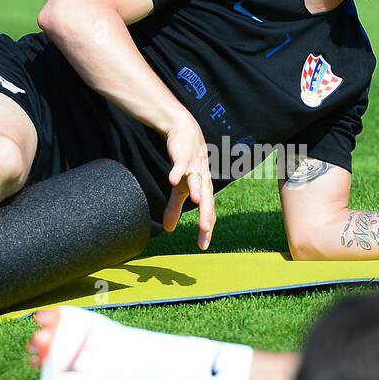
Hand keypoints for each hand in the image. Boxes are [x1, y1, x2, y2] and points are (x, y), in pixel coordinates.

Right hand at [162, 113, 215, 248]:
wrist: (185, 133)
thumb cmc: (186, 164)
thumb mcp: (179, 188)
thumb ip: (175, 208)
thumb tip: (169, 230)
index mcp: (203, 190)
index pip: (208, 212)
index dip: (206, 228)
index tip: (202, 246)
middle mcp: (203, 179)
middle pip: (207, 199)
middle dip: (207, 214)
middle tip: (205, 230)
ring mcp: (194, 167)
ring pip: (196, 180)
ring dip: (196, 190)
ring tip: (195, 202)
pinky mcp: (183, 155)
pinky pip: (180, 164)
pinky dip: (177, 171)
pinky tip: (172, 180)